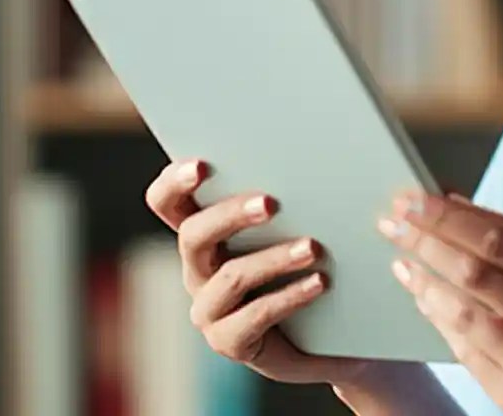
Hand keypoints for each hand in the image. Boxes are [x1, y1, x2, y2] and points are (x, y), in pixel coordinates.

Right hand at [144, 159, 374, 386]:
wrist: (334, 333)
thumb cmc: (315, 263)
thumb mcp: (304, 225)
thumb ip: (296, 196)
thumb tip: (312, 160)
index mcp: (206, 233)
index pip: (168, 203)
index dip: (175, 183)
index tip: (202, 165)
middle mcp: (198, 269)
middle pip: (193, 236)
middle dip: (230, 215)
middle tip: (271, 202)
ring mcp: (210, 309)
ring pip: (229, 277)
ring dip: (272, 259)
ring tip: (313, 247)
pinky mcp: (232, 341)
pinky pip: (255, 316)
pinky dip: (289, 296)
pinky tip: (319, 283)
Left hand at [377, 192, 502, 414]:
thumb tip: (461, 209)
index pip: (499, 242)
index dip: (449, 217)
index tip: (416, 198)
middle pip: (473, 273)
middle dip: (425, 241)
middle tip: (393, 220)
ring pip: (461, 315)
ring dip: (424, 281)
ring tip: (401, 258)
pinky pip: (464, 352)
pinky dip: (440, 320)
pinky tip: (424, 299)